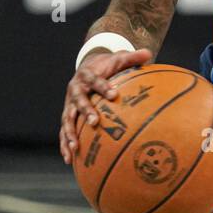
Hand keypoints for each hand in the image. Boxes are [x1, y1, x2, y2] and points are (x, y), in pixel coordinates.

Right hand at [58, 47, 153, 163]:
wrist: (86, 68)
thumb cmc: (107, 66)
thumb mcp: (118, 59)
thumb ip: (132, 58)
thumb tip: (148, 53)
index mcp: (87, 75)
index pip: (95, 80)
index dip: (103, 87)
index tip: (114, 94)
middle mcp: (75, 90)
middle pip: (78, 100)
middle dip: (86, 111)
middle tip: (95, 122)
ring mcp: (69, 104)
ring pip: (67, 119)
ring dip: (69, 134)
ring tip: (74, 148)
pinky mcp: (67, 115)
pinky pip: (64, 131)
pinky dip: (65, 144)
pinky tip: (69, 160)